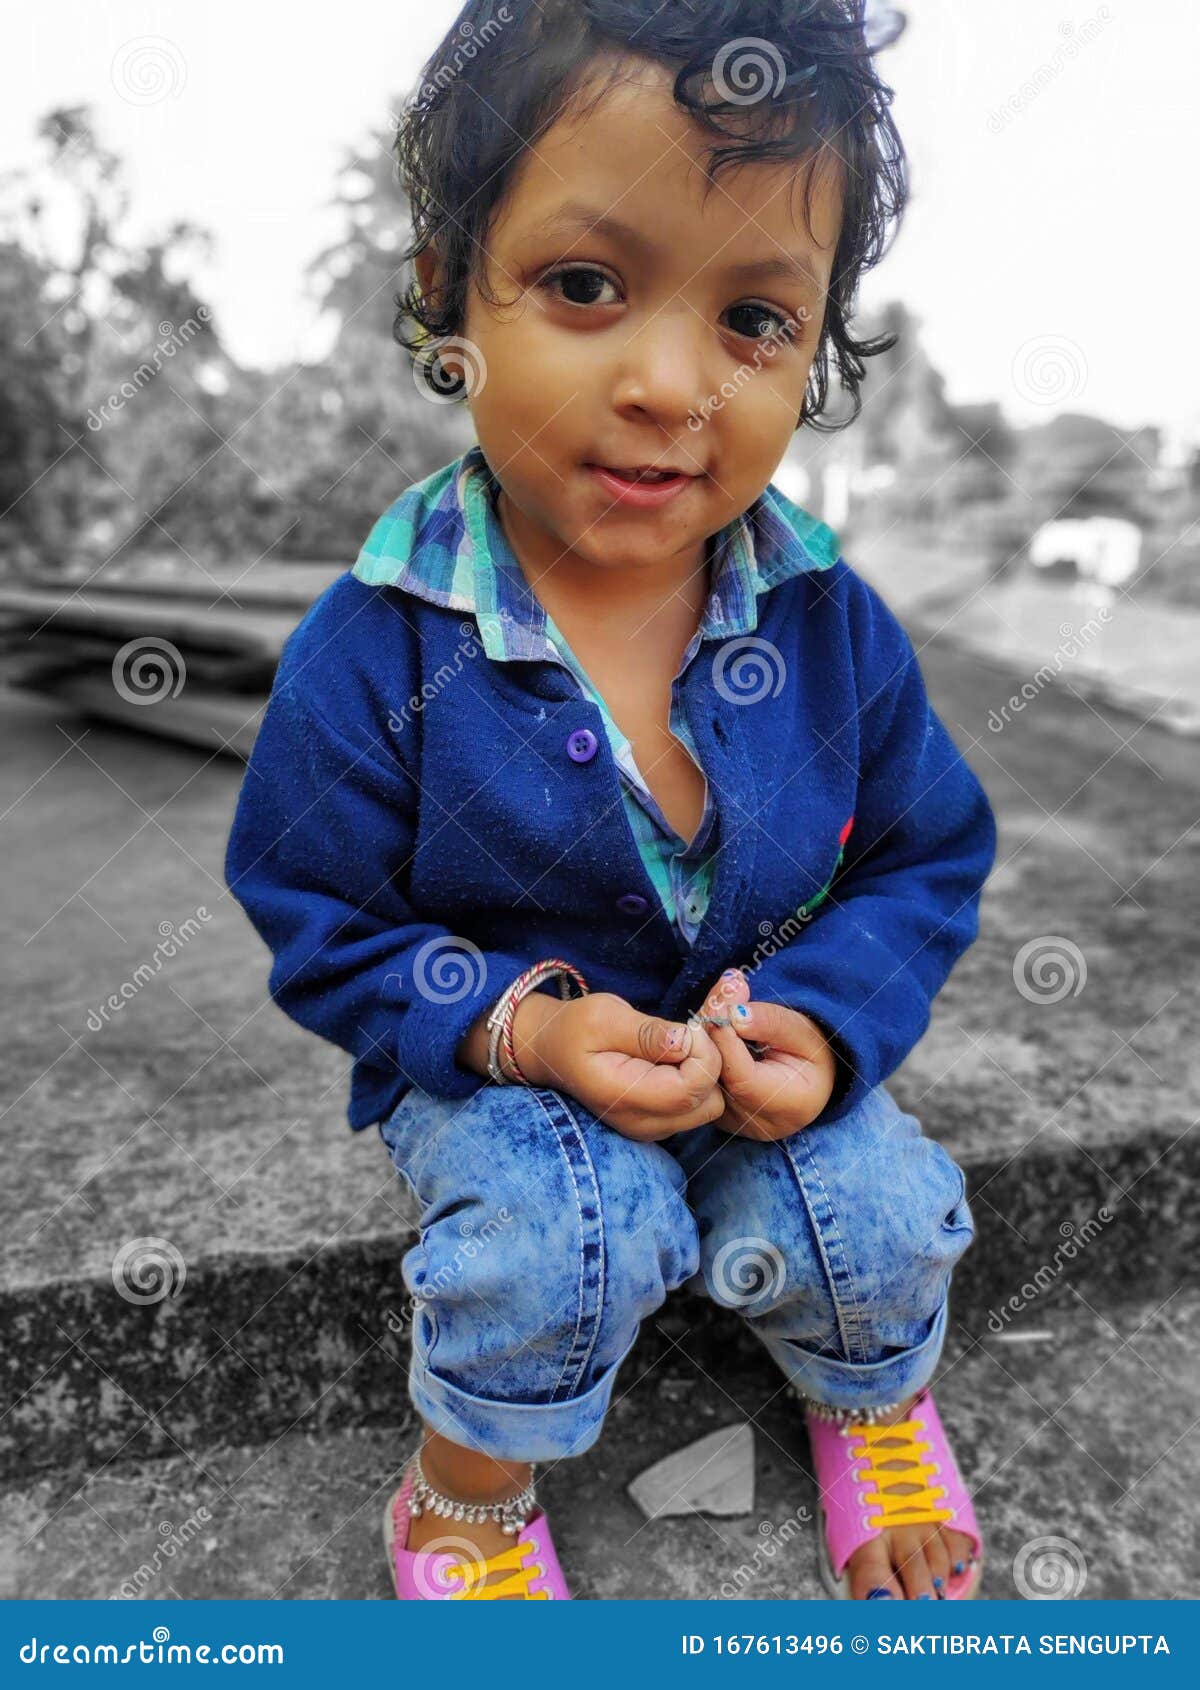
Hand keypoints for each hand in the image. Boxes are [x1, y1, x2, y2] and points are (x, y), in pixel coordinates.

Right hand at [512, 989, 725, 1141]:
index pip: (692, 1088)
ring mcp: (650, 1129)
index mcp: (625, 1096)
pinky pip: (696, 1108)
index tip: (687, 1028)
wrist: (554, 1051)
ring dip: (703, 1075)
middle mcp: (641, 1123)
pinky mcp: (657, 1124)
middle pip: (708, 1102)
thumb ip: (647, 1032)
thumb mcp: (605, 1016)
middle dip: (708, 1065)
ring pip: (708, 1107)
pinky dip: (695, 1083)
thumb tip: (686, 1041)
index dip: (704, 1054)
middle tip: (685, 1036)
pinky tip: (672, 1061)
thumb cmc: (576, 1028)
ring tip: (677, 1048)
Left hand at [695, 970, 838, 1140]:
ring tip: (716, 1014)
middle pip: (718, 1081)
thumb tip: (733, 1014)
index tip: (720, 1007)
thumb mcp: (802, 1030)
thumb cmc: (810, 1051)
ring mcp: (736, 1124)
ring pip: (704, 1082)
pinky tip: (710, 1035)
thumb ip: (770, 1021)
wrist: (809, 1078)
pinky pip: (701, 1086)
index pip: (742, 1077)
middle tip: (715, 1004)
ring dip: (702, 1045)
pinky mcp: (719, 1118)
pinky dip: (701, 1057)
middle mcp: (760, 1124)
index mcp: (791, 1106)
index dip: (725, 1040)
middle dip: (710, 1038)